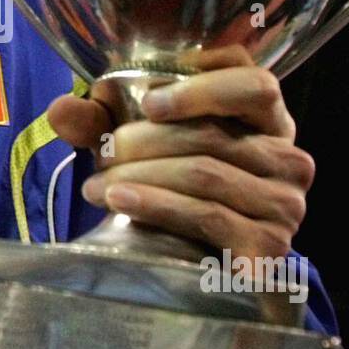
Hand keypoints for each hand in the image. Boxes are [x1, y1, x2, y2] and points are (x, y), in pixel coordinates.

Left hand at [45, 46, 314, 261]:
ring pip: (206, 175)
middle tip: (103, 151)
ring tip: (98, 184)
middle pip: (215, 136)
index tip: (150, 102)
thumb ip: (102, 122)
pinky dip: (157, 205)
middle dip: (148, 141)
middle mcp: (288, 158)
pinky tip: (121, 201)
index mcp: (267, 120)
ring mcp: (284, 204)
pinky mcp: (268, 245)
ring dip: (143, 175)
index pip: (256, 86)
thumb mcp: (141, 145)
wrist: (197, 262)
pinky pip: (207, 215)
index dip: (204, 88)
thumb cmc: (172, 187)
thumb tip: (60, 109)